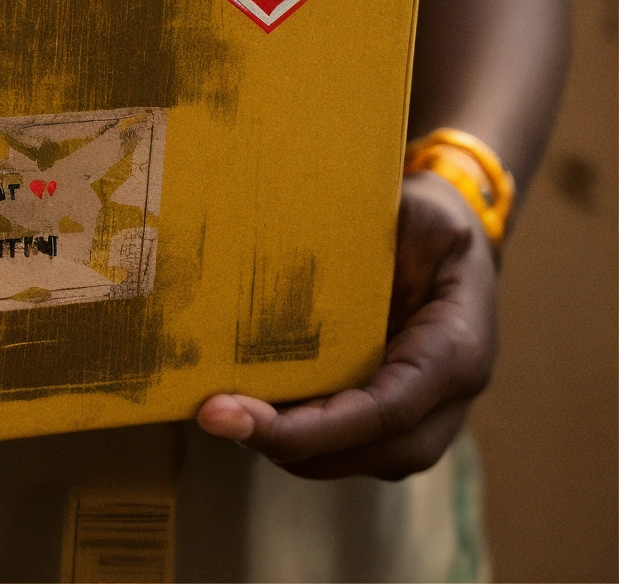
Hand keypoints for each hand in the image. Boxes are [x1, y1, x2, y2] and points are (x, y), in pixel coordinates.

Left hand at [196, 172, 498, 480]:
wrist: (458, 248)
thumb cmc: (433, 226)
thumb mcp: (421, 212)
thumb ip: (378, 221)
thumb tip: (301, 213)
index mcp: (456, 351)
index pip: (386, 410)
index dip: (314, 426)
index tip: (242, 415)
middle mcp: (448, 401)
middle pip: (369, 450)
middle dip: (288, 444)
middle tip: (212, 416)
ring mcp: (428, 418)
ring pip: (358, 458)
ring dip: (288, 447)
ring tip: (220, 414)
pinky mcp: (399, 419)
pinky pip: (351, 443)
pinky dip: (300, 437)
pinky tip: (248, 410)